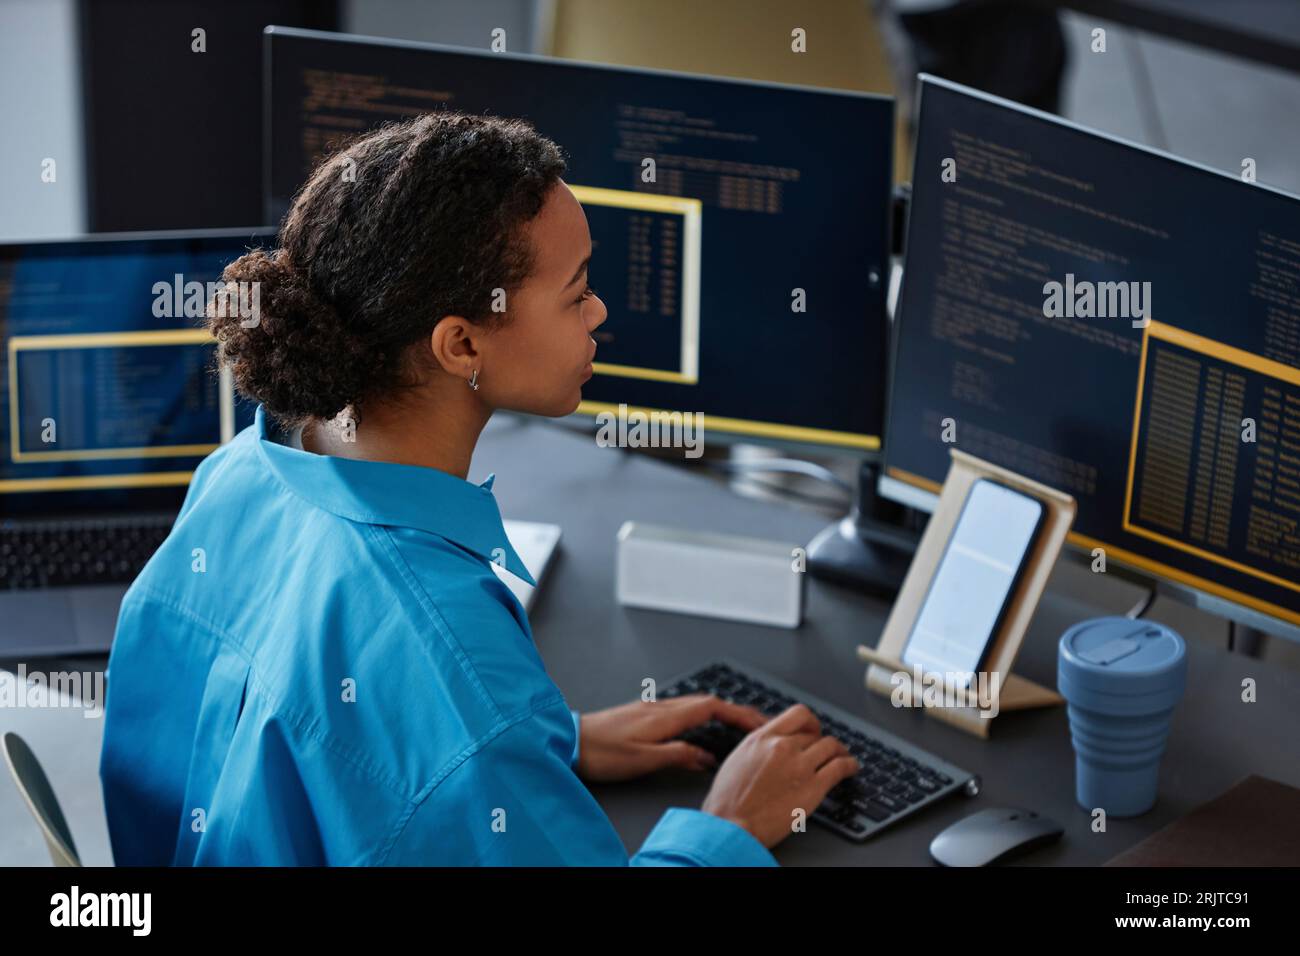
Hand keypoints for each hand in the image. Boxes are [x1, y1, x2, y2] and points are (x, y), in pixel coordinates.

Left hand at [575, 694, 767, 782]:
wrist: (569, 741)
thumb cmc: (601, 752)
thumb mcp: (643, 760)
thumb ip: (678, 756)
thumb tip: (706, 757)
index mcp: (664, 716)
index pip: (711, 707)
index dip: (737, 713)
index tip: (756, 722)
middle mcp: (659, 707)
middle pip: (705, 702)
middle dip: (732, 711)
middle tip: (752, 723)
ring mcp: (649, 707)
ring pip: (692, 704)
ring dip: (716, 712)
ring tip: (731, 725)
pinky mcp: (641, 713)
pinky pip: (679, 709)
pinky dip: (697, 716)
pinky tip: (696, 728)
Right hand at [701, 703, 860, 848]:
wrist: (732, 825)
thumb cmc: (728, 800)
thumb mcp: (738, 759)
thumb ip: (759, 746)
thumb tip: (772, 743)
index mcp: (762, 738)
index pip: (798, 714)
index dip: (811, 722)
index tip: (814, 730)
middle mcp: (782, 747)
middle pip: (815, 734)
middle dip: (821, 742)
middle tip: (825, 752)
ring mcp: (800, 766)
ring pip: (831, 746)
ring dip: (840, 751)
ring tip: (843, 757)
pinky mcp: (813, 787)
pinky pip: (840, 767)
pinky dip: (850, 765)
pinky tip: (851, 768)